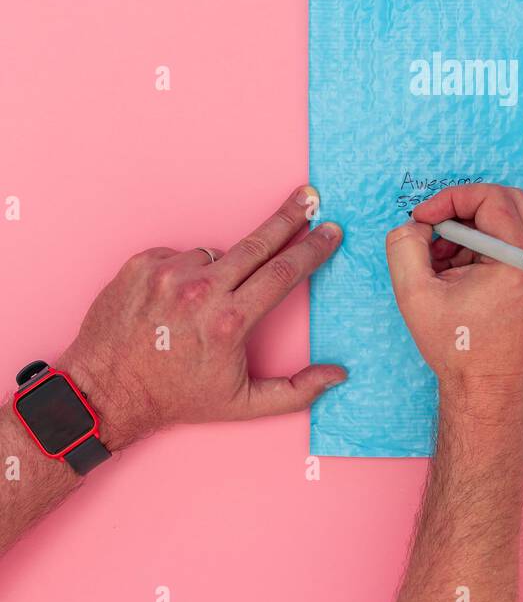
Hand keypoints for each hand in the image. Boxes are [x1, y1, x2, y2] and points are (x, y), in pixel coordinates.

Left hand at [60, 186, 346, 450]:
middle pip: (258, 242)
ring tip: (203, 304)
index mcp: (229, 322)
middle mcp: (200, 291)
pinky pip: (179, 255)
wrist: (106, 392)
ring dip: (221, 269)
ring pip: (215, 254)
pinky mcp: (142, 265)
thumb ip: (296, 391)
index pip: (283, 272)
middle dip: (289, 217)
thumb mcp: (241, 406)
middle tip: (308, 196)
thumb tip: (337, 374)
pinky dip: (185, 271)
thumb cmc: (175, 398)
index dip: (312, 249)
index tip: (330, 231)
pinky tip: (174, 299)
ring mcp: (168, 274)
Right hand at [385, 184, 522, 412]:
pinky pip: (515, 239)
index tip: (422, 218)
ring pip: (511, 217)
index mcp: (521, 261)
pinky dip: (484, 242)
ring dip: (472, 225)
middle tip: (433, 228)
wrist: (489, 392)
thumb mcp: (415, 295)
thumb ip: (405, 247)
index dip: (449, 199)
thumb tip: (414, 224)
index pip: (490, 198)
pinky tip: (459, 270)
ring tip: (442, 257)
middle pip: (506, 199)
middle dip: (463, 207)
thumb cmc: (459, 351)